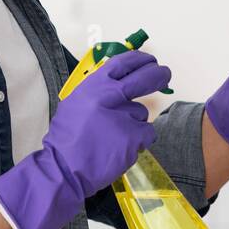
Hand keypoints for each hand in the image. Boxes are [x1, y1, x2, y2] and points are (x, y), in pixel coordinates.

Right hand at [0, 48, 169, 228]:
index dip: (139, 60)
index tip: (148, 60)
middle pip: (144, 79)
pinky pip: (147, 133)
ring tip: (114, 137)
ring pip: (142, 113)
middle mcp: (107, 96)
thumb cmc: (68, 139)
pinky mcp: (133, 136)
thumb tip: (119, 84)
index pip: (121, 63)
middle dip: (158, 75)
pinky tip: (120, 148)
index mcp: (91, 86)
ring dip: (134, 123)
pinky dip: (138, 141)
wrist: (64, 168)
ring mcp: (122, 116)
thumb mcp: (76, 105)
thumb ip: (96, 93)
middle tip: (164, 75)